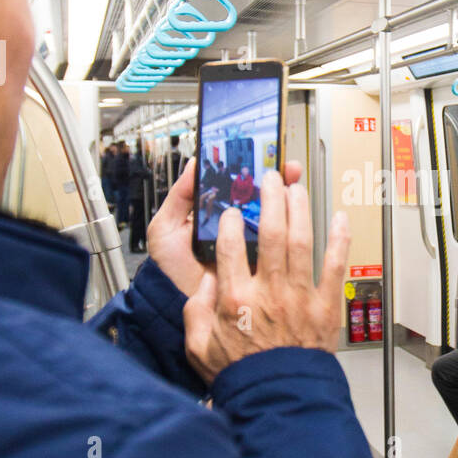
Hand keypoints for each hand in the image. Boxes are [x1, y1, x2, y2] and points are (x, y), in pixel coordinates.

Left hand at [148, 158, 301, 298]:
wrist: (178, 302)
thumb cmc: (171, 268)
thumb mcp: (165, 228)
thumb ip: (179, 197)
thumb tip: (194, 163)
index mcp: (217, 214)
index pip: (238, 187)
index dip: (251, 170)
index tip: (263, 155)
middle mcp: (237, 226)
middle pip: (263, 197)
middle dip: (277, 179)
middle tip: (284, 168)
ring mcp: (251, 244)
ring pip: (275, 216)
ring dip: (286, 198)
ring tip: (290, 185)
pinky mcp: (261, 262)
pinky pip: (278, 244)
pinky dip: (289, 228)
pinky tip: (291, 213)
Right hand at [182, 171, 348, 383]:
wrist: (279, 399)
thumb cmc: (243, 375)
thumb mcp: (199, 346)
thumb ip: (195, 311)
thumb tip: (201, 285)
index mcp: (235, 299)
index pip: (231, 248)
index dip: (232, 223)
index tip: (234, 212)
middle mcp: (268, 292)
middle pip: (271, 233)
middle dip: (270, 199)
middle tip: (269, 178)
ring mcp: (299, 296)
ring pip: (301, 241)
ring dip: (299, 209)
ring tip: (296, 187)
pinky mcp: (324, 306)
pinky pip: (334, 265)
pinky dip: (339, 239)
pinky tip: (339, 218)